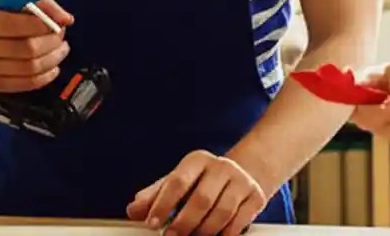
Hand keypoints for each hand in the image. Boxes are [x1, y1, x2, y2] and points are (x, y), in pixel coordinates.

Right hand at [0, 0, 74, 91]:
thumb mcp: (11, 3)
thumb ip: (41, 5)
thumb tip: (66, 19)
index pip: (13, 25)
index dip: (41, 24)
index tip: (56, 23)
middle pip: (27, 48)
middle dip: (52, 41)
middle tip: (61, 34)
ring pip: (30, 67)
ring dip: (54, 58)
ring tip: (61, 48)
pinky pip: (26, 83)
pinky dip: (46, 75)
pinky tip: (53, 66)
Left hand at [127, 150, 266, 235]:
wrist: (242, 174)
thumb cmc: (202, 182)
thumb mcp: (178, 182)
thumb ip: (154, 196)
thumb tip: (133, 209)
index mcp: (198, 160)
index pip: (177, 181)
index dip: (163, 204)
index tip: (152, 223)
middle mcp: (222, 167)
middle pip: (201, 199)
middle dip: (184, 223)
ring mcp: (242, 181)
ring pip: (221, 213)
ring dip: (204, 231)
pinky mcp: (256, 197)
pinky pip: (238, 222)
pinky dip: (223, 234)